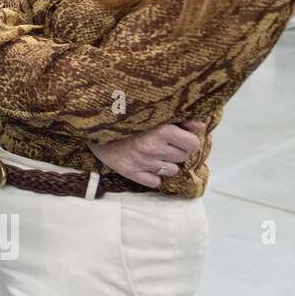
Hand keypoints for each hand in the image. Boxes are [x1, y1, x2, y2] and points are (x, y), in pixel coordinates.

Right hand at [88, 120, 205, 187]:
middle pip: (183, 157)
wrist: (93, 124)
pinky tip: (145, 164)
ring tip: (153, 153)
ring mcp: (142, 163)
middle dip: (176, 150)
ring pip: (172, 171)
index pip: (193, 144)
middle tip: (163, 143)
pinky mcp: (130, 173)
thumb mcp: (153, 113)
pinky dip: (153, 175)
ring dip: (166, 163)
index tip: (179, 136)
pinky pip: (155, 182)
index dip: (187, 140)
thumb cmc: (126, 116)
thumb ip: (180, 120)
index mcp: (162, 131)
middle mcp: (153, 148)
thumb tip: (201, 126)